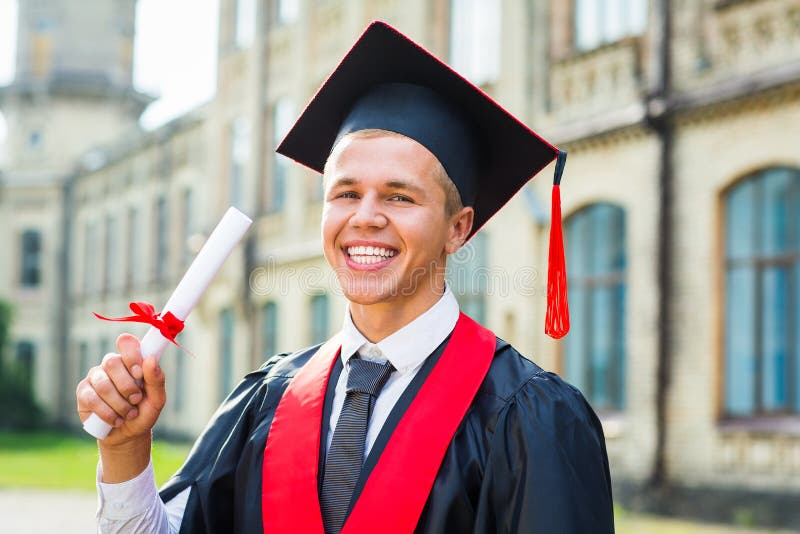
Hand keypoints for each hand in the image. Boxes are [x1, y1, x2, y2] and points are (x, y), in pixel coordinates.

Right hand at [76, 333, 166, 447]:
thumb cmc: (144, 412)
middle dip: (127, 386)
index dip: (131, 355)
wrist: (128, 434)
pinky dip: (107, 412)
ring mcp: (95, 377)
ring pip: (103, 384)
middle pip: (112, 363)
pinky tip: (116, 420)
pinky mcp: (83, 392)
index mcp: (131, 360)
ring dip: (119, 403)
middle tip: (136, 400)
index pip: (126, 343)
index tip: (139, 373)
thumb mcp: (157, 398)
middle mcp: (111, 365)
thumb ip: (156, 379)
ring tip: (129, 414)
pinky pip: (91, 398)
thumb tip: (150, 359)